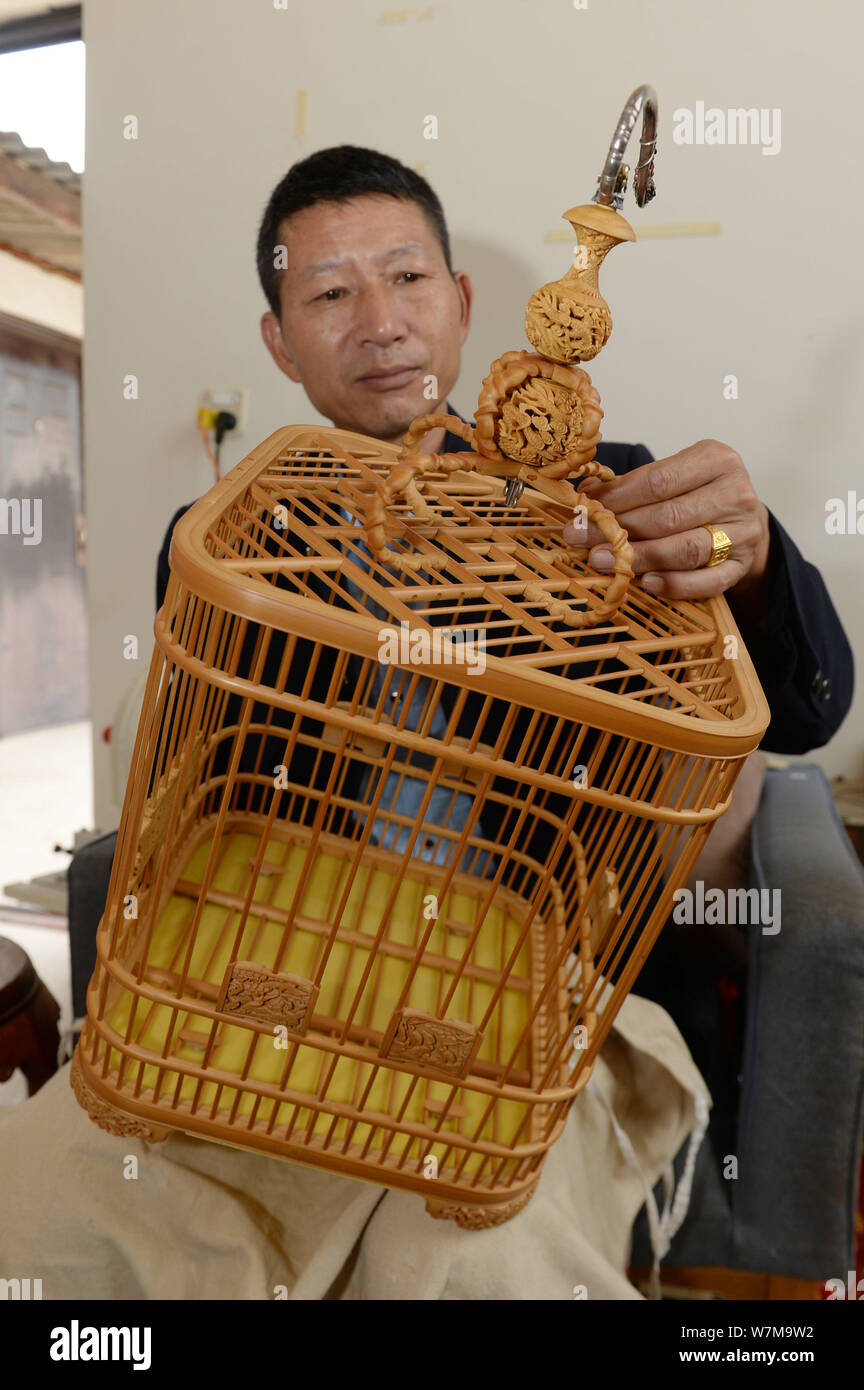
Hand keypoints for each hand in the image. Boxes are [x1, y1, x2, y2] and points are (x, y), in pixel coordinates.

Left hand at [562, 439, 771, 605]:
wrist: (745, 520)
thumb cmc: (698, 495)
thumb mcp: (674, 476)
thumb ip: (634, 485)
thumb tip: (586, 495)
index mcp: (716, 459)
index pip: (659, 480)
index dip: (617, 498)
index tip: (584, 510)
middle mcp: (735, 493)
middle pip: (669, 516)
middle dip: (619, 530)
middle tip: (580, 539)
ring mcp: (743, 531)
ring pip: (686, 549)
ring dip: (639, 557)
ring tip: (602, 561)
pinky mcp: (742, 565)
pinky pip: (708, 581)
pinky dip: (675, 584)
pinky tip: (646, 582)